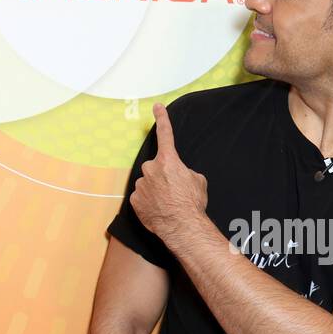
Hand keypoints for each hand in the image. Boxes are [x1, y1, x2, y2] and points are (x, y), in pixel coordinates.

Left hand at [130, 102, 207, 242]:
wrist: (182, 226)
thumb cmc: (192, 203)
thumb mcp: (197, 181)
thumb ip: (184, 172)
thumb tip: (179, 175)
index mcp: (168, 160)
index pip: (165, 134)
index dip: (162, 118)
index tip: (157, 107)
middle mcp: (151, 169)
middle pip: (155, 167)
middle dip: (162, 176)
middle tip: (173, 191)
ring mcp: (141, 185)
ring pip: (147, 183)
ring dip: (155, 190)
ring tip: (167, 203)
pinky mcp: (135, 200)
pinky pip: (141, 197)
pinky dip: (149, 202)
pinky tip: (159, 210)